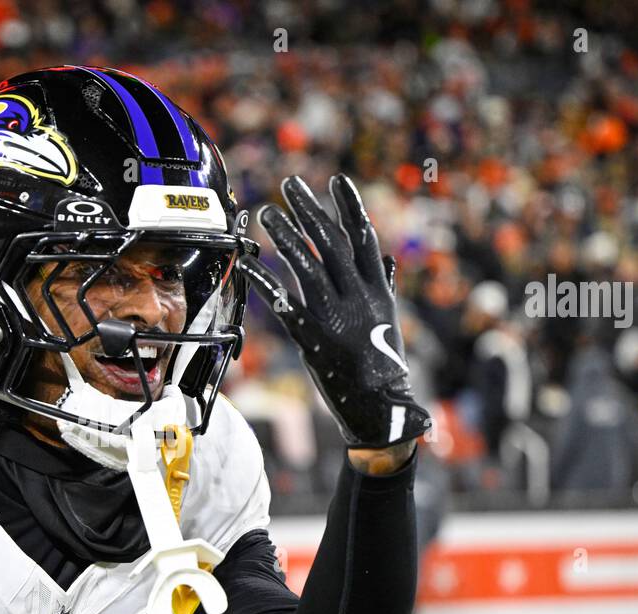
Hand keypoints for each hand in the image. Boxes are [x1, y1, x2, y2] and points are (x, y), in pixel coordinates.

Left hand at [239, 175, 429, 448]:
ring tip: (267, 213)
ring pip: (306, 265)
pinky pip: (283, 302)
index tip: (335, 180)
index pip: (364, 238)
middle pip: (331, 242)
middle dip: (310, 210)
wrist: (382, 407)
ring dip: (285, 235)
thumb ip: (386, 286)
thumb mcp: (390, 320)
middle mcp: (358, 297)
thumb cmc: (384, 365)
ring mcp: (335, 316)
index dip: (349, 206)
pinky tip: (248, 262)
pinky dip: (264, 280)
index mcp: (378, 290)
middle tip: (291, 184)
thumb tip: (389, 260)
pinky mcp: (312, 337)